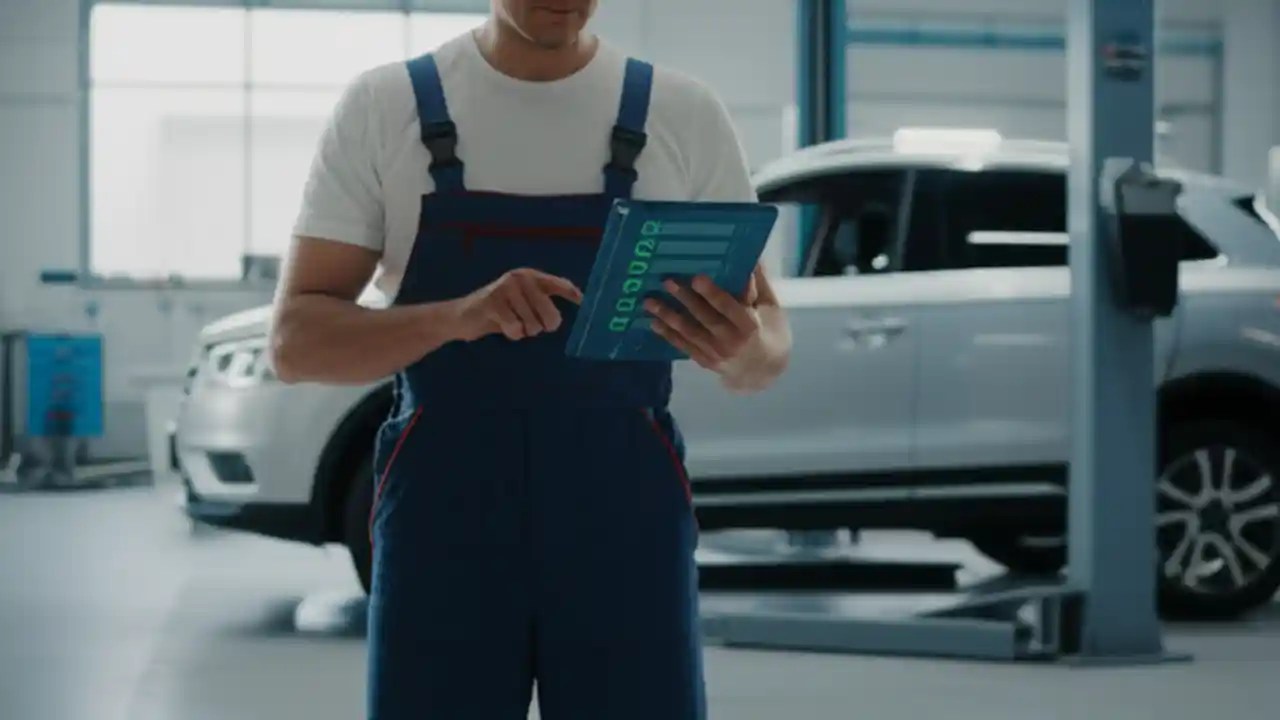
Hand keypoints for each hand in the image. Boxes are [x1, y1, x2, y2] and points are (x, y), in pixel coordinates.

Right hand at [450, 268, 582, 341]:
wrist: (463, 316)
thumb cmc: (500, 312)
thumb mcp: (524, 304)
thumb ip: (544, 303)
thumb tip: (573, 309)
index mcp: (531, 277)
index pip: (559, 285)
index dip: (573, 295)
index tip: (584, 306)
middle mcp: (520, 278)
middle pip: (550, 312)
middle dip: (544, 325)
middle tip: (532, 327)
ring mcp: (505, 288)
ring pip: (532, 324)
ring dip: (524, 331)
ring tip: (512, 322)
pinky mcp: (492, 302)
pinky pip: (515, 328)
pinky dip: (511, 334)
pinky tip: (501, 326)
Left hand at [645, 274, 761, 371]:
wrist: (765, 372)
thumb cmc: (772, 333)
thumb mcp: (771, 308)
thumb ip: (758, 285)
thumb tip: (750, 256)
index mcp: (750, 326)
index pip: (729, 308)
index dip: (713, 294)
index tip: (697, 278)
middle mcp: (731, 342)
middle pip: (705, 318)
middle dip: (685, 299)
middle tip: (667, 282)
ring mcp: (716, 354)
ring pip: (690, 333)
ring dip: (668, 316)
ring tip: (650, 302)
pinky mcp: (705, 361)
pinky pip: (684, 347)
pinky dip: (668, 335)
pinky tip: (653, 322)